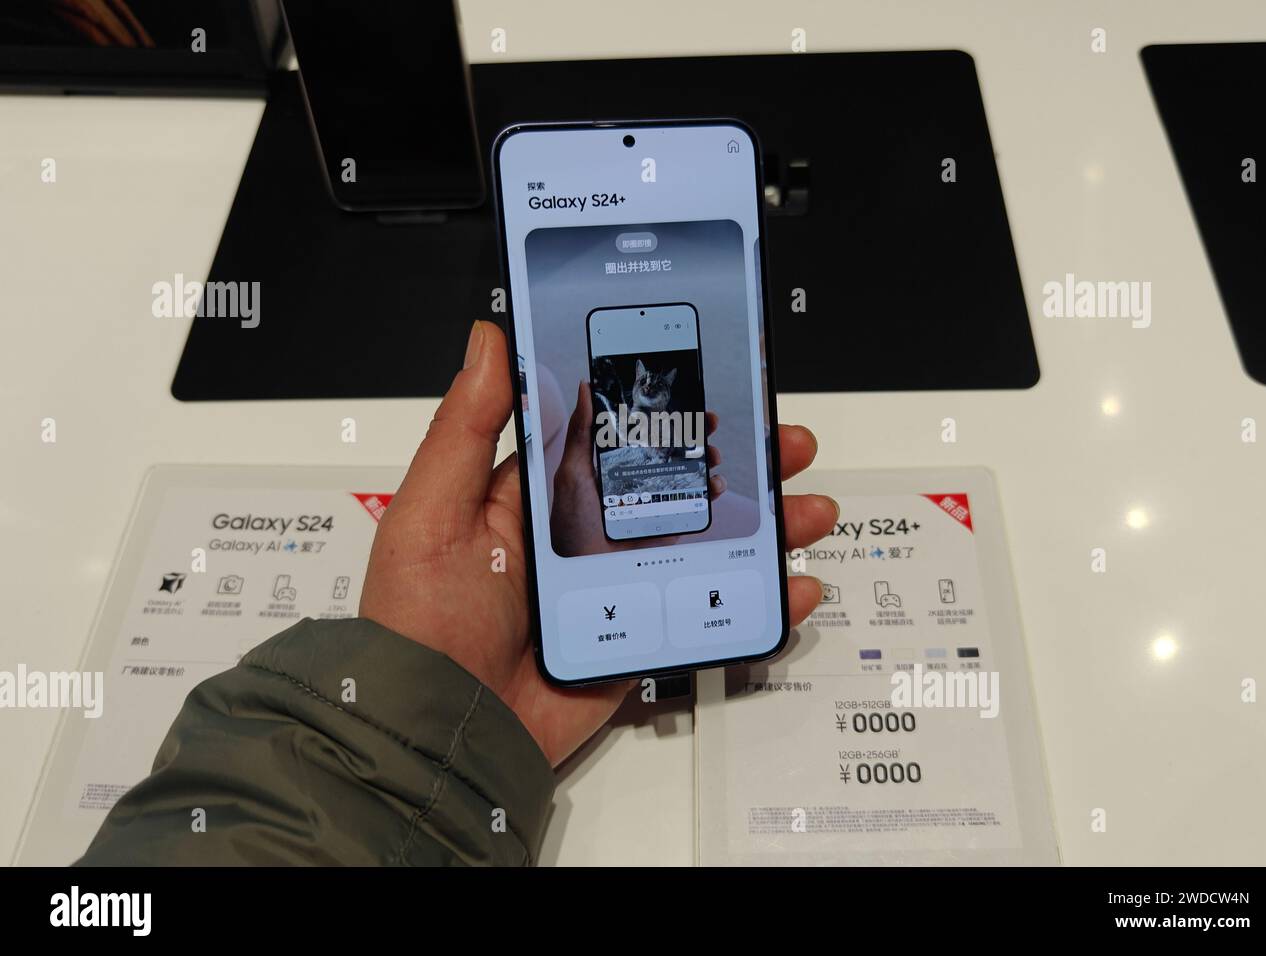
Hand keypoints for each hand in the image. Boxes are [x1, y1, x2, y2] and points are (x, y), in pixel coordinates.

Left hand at [359, 321, 837, 766]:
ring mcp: (618, 592)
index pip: (616, 437)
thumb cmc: (421, 620)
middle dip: (740, 464)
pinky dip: (757, 605)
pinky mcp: (638, 643)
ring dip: (763, 528)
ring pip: (706, 549)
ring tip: (806, 510)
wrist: (439, 733)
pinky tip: (791, 588)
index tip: (719, 383)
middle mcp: (583, 539)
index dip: (670, 412)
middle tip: (784, 444)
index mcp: (537, 497)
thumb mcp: (434, 511)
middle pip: (678, 489)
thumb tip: (488, 342)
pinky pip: (707, 618)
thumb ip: (466, 427)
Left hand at [550, 380, 722, 555]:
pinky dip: (711, 491)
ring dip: (707, 458)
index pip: (646, 430)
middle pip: (674, 447)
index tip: (684, 399)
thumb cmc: (571, 523)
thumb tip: (585, 388)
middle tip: (708, 422)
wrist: (585, 570)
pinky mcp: (671, 521)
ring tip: (712, 454)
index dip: (666, 414)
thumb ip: (581, 432)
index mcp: (617, 460)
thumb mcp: (571, 472)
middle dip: (696, 432)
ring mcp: (657, 498)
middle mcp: (639, 476)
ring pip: (690, 471)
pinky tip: (714, 484)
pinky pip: (697, 503)